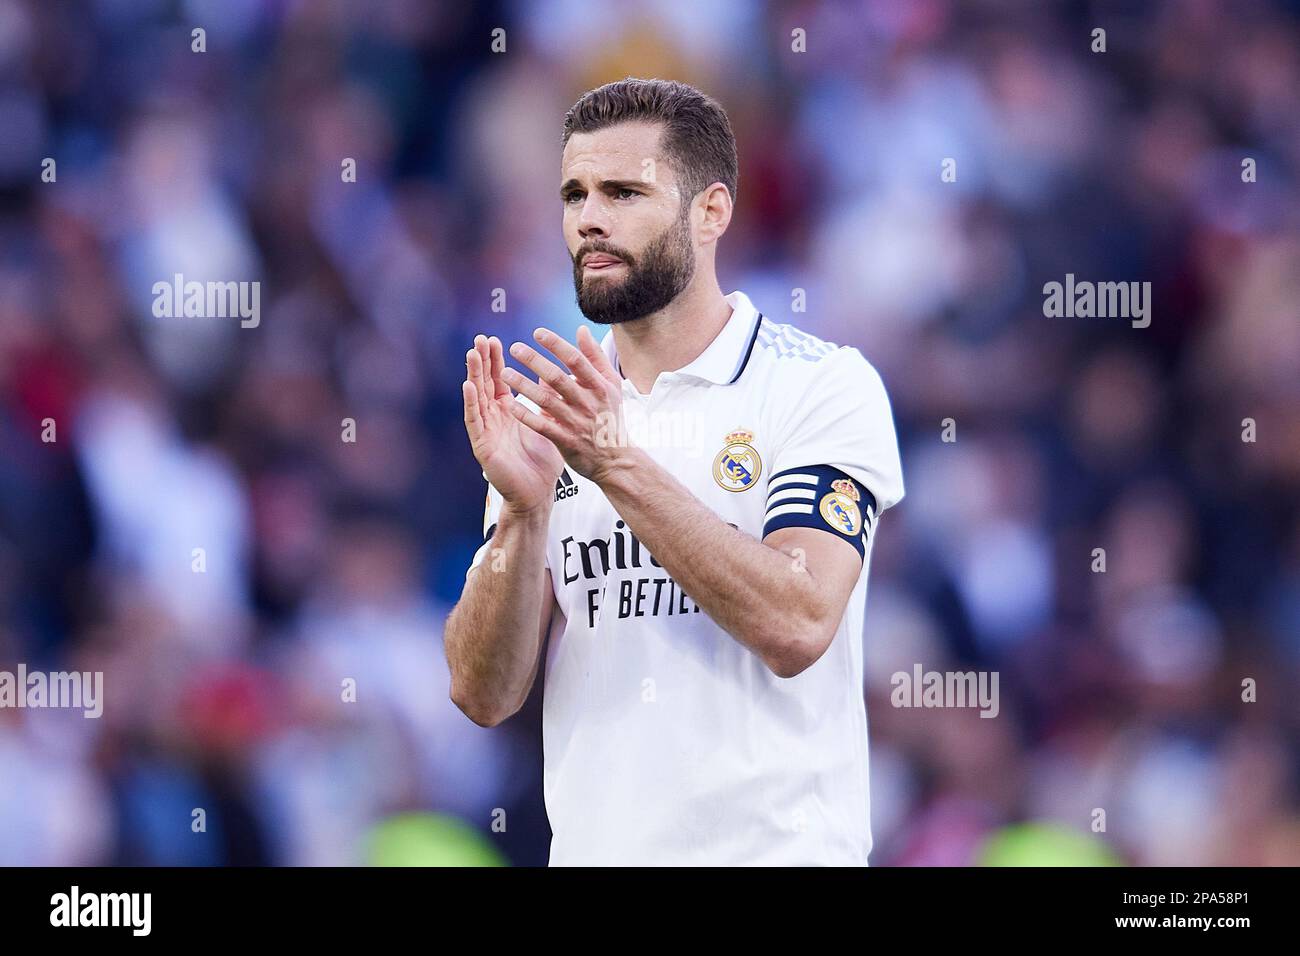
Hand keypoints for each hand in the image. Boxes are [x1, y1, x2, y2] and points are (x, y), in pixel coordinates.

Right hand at [462, 334, 563, 511]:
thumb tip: (551, 372)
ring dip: (473, 376)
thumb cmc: (542, 461)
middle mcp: (494, 418)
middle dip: (482, 362)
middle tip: (480, 339)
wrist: (538, 493)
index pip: (499, 380)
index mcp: (508, 412)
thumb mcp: (546, 422)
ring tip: (471, 354)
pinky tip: (468, 387)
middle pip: (485, 384)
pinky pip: (474, 421)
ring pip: (476, 398)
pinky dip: (471, 403)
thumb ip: (545, 398)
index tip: (494, 339)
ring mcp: (486, 431)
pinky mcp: (483, 445)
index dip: (495, 361)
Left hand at [501, 326, 630, 484]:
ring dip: (524, 386)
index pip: (575, 360)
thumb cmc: (610, 416)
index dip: (556, 344)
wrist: (616, 458)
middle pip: (557, 378)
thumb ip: (595, 357)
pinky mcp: (566, 441)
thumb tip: (581, 330)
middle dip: (534, 361)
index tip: (537, 333)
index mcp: (599, 386)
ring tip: (505, 373)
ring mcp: (576, 423)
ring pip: (546, 401)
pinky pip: (542, 426)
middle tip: (514, 348)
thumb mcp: (611, 385)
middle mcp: (587, 403)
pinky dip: (526, 415)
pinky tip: (510, 405)